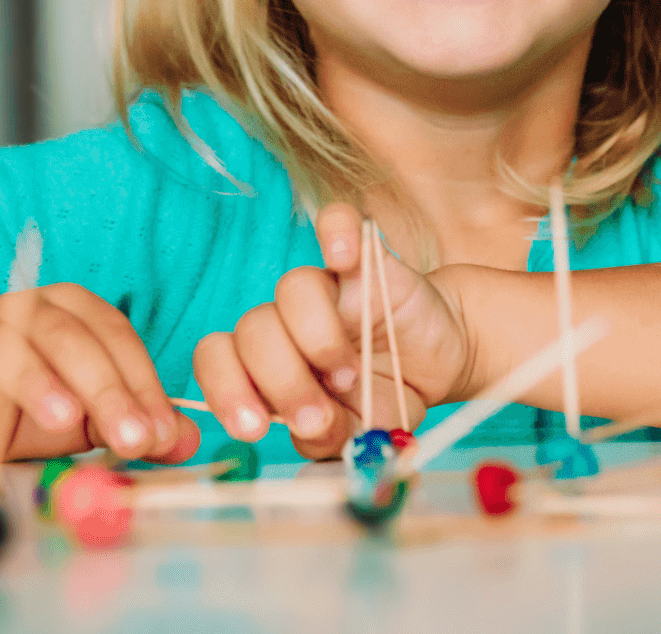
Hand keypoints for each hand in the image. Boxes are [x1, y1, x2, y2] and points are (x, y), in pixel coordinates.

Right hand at [0, 282, 197, 464]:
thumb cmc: (31, 416)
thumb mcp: (91, 425)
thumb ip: (139, 427)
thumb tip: (187, 441)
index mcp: (74, 313)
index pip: (117, 341)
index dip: (143, 387)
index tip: (160, 435)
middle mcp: (27, 310)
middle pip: (71, 340)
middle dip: (106, 392)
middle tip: (128, 439)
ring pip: (7, 345)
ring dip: (36, 379)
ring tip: (62, 418)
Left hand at [192, 203, 469, 459]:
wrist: (443, 360)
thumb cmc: (389, 396)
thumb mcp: (357, 433)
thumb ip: (328, 438)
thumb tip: (310, 433)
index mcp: (268, 365)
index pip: (217, 360)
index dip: (226, 390)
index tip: (254, 428)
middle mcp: (285, 322)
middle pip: (251, 330)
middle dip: (280, 381)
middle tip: (316, 417)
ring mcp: (325, 288)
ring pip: (291, 288)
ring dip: (317, 340)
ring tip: (350, 376)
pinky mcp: (365, 259)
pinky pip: (338, 222)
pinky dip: (337, 232)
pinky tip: (344, 256)